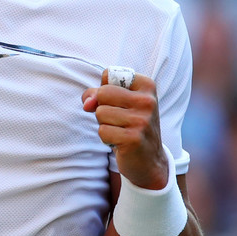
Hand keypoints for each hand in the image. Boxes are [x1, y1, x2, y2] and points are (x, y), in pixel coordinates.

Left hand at [82, 69, 168, 189]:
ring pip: (100, 113)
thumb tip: (87, 104)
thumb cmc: (129, 126)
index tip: (119, 103)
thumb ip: (97, 94)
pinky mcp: (134, 138)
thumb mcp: (117, 103)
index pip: (108, 75)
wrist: (149, 160)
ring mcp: (142, 120)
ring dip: (105, 124)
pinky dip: (106, 138)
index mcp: (146, 85)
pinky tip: (121, 142)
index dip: (104, 91)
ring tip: (121, 131)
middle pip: (103, 93)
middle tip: (119, 120)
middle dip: (103, 108)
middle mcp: (147, 100)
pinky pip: (102, 131)